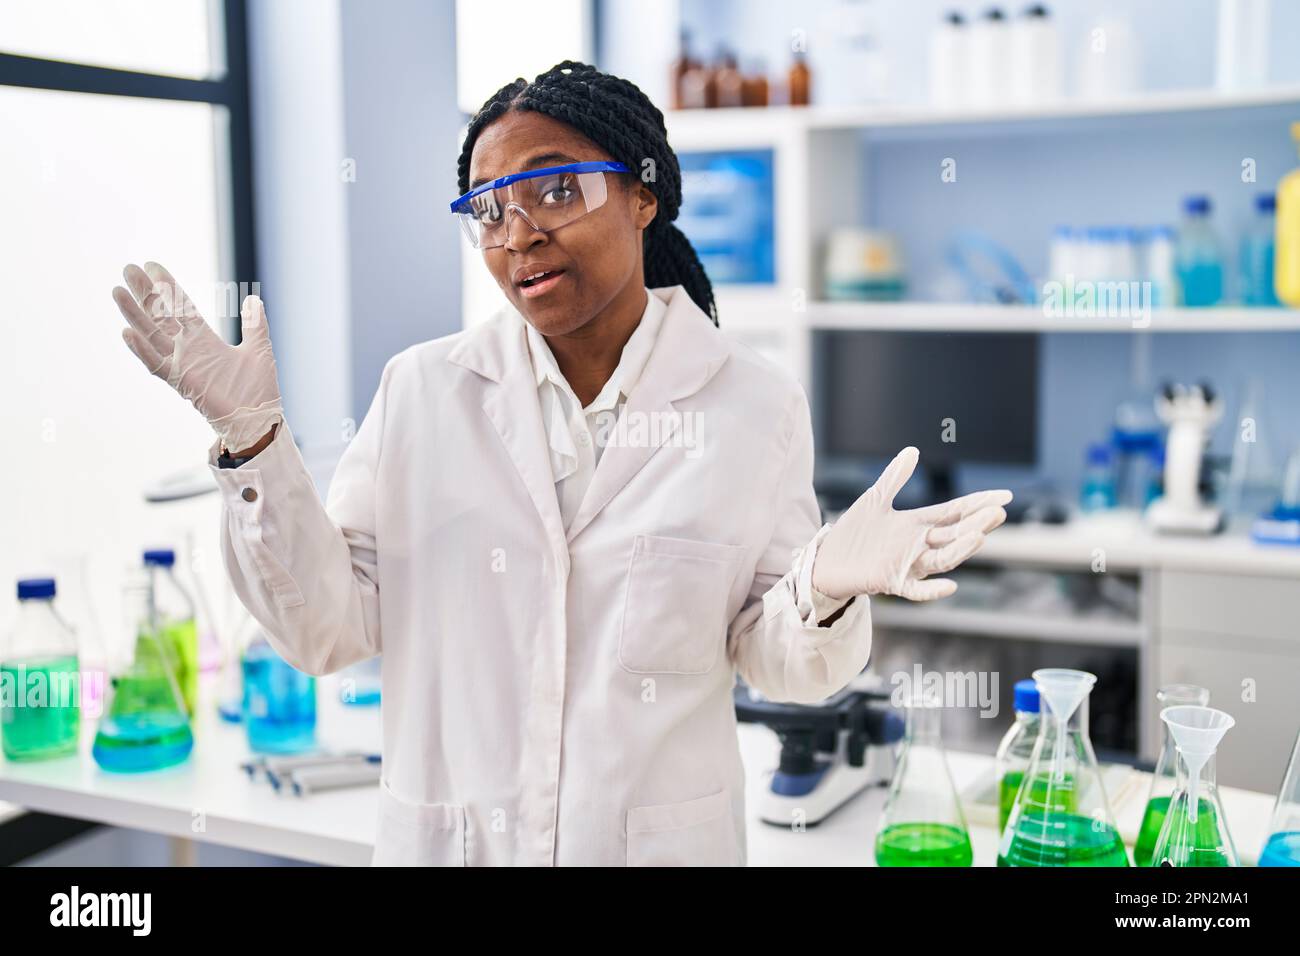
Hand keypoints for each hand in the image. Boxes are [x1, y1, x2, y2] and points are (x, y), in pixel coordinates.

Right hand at [113, 262, 283, 452]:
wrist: (259, 419)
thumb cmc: (258, 389)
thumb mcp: (259, 349)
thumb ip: (255, 324)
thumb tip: (254, 298)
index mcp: (205, 339)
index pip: (180, 307)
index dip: (167, 287)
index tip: (152, 266)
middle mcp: (188, 349)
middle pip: (160, 316)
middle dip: (144, 293)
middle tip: (127, 268)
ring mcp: (182, 365)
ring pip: (151, 335)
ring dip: (134, 315)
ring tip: (118, 292)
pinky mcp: (181, 383)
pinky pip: (156, 365)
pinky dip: (142, 350)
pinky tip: (127, 332)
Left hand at [812, 447, 1011, 601]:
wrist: (828, 560)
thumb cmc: (854, 532)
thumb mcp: (875, 499)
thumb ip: (895, 477)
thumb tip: (913, 450)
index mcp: (919, 524)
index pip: (956, 512)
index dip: (979, 504)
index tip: (1005, 496)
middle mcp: (919, 545)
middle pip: (955, 534)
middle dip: (977, 524)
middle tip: (998, 512)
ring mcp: (908, 564)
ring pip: (943, 559)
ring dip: (961, 550)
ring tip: (979, 536)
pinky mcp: (892, 581)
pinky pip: (916, 590)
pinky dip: (931, 590)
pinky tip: (950, 586)